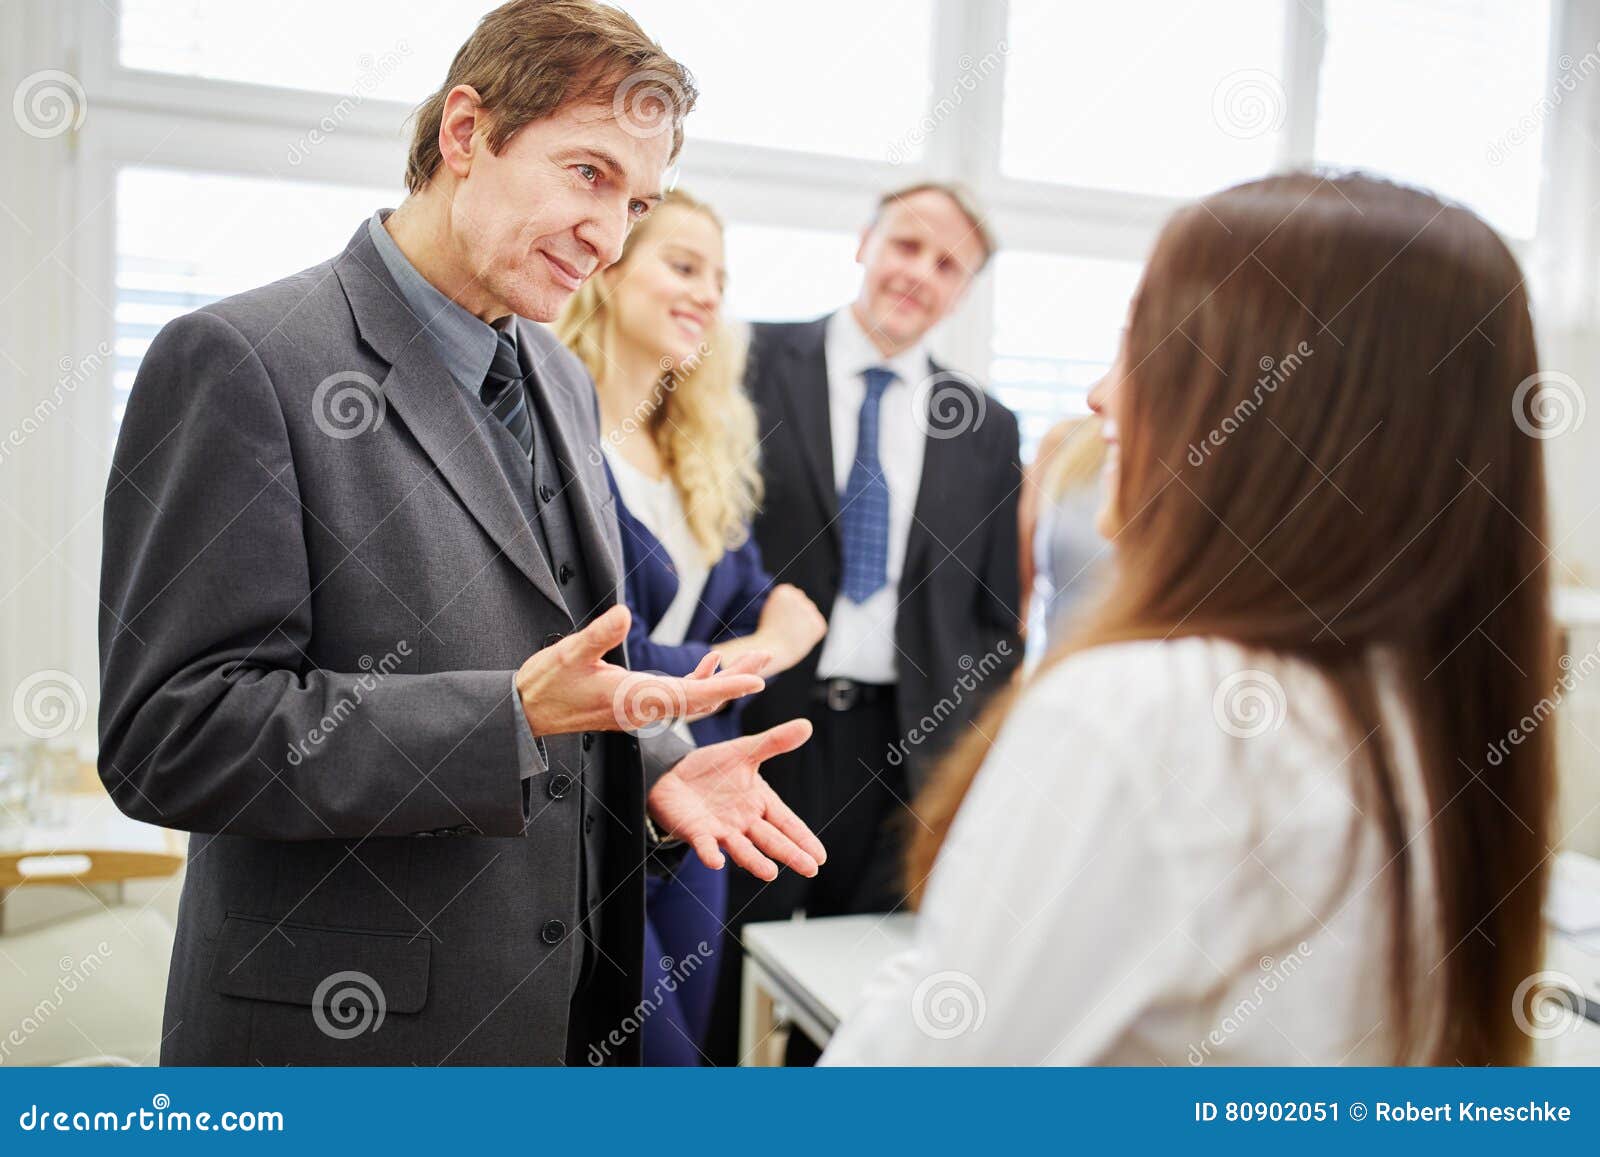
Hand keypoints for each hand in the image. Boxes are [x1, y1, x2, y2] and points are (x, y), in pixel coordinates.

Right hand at [516, 604, 763, 736]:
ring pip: (693, 698)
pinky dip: (699, 682)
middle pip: (702, 698)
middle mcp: (644, 709)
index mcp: (634, 698)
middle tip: (768, 661)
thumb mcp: (569, 654)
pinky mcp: (636, 704)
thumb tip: (623, 614)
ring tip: (752, 661)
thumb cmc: (546, 686)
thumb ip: (598, 635)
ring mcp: (641, 709)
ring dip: (722, 681)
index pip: (691, 695)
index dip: (726, 687)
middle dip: (736, 681)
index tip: (757, 680)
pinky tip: (708, 664)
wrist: (527, 713)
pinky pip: (678, 696)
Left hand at [646, 718, 825, 880]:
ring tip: (770, 874)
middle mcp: (744, 822)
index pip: (787, 823)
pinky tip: (718, 862)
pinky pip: (705, 845)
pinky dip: (711, 854)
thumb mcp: (745, 751)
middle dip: (790, 854)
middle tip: (810, 870)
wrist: (672, 773)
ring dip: (754, 862)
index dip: (803, 838)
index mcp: (760, 804)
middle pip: (771, 840)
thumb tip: (807, 725)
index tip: (820, 857)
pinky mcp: (697, 832)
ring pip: (742, 849)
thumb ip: (774, 742)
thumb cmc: (712, 768)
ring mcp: (721, 830)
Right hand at [752, 584, 827, 672]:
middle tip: (783, 629)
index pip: (791, 596)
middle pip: (802, 603)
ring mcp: (810, 609)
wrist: (770, 652)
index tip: (774, 619)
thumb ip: (789, 606)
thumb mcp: (772, 611)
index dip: (783, 610)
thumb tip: (807, 610)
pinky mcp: (819, 623)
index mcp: (785, 590)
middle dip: (796, 615)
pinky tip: (799, 639)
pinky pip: (818, 627)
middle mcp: (799, 595)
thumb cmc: (767, 636)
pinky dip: (811, 635)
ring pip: (810, 615)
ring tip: (790, 635)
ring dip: (804, 624)